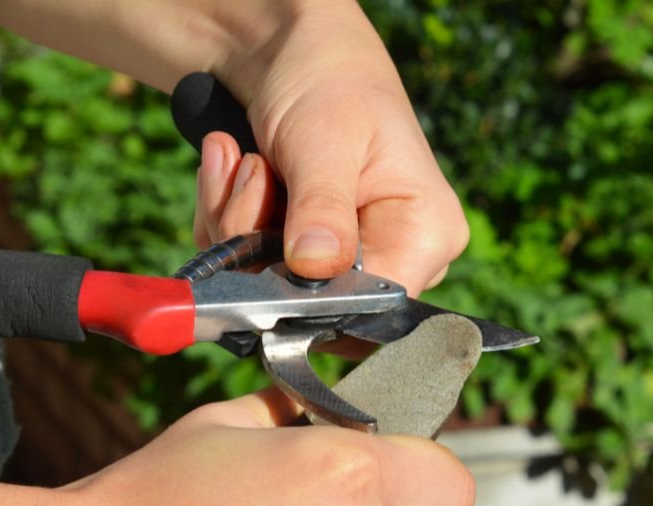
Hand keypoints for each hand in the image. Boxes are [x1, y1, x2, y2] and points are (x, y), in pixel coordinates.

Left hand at [207, 3, 469, 293]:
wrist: (291, 53)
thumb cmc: (330, 81)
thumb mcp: (326, 140)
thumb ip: (322, 208)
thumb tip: (314, 267)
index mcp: (427, 234)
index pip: (375, 305)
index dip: (313, 297)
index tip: (266, 254)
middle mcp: (394, 256)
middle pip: (312, 301)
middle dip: (258, 244)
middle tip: (252, 173)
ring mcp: (344, 260)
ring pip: (266, 284)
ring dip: (234, 223)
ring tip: (243, 159)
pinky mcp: (300, 256)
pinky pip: (245, 266)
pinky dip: (225, 218)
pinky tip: (234, 168)